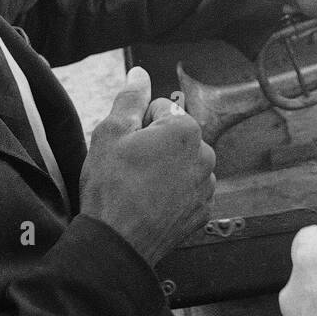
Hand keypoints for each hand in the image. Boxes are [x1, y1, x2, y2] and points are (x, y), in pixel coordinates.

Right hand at [79, 66, 215, 268]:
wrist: (116, 242)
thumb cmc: (111, 186)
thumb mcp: (111, 132)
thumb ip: (130, 97)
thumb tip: (139, 73)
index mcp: (186, 129)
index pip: (159, 109)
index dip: (137, 125)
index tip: (126, 146)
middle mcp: (205, 155)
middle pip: (174, 135)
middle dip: (154, 145)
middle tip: (129, 167)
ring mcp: (206, 186)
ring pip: (181, 162)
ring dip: (164, 168)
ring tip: (138, 187)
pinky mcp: (202, 211)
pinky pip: (186, 190)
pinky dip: (171, 192)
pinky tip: (149, 203)